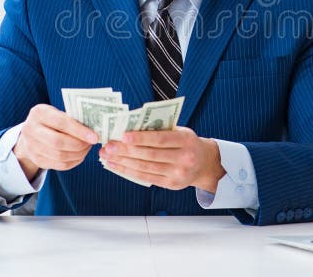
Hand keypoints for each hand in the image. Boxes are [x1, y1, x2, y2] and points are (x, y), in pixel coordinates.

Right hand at [13, 104, 98, 180]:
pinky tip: (80, 155)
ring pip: (59, 156)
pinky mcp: (37, 160)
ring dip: (78, 154)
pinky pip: (59, 165)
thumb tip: (93, 129)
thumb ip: (71, 119)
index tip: (94, 137)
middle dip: (79, 144)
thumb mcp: (57, 113)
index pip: (61, 123)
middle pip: (58, 142)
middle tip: (91, 143)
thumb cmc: (50, 120)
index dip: (79, 131)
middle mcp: (31, 130)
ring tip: (86, 148)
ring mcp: (32, 147)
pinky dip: (74, 161)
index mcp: (39, 113)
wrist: (31, 133)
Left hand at [98, 127, 225, 191]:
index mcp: (186, 141)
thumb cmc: (187, 143)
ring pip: (145, 167)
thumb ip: (161, 129)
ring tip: (107, 156)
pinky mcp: (171, 184)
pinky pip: (146, 178)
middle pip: (150, 155)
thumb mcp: (180, 131)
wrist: (205, 163)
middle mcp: (184, 158)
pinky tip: (116, 165)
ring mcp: (177, 174)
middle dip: (126, 150)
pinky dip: (128, 171)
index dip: (141, 138)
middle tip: (108, 146)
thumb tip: (131, 127)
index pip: (160, 139)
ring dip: (123, 162)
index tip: (123, 135)